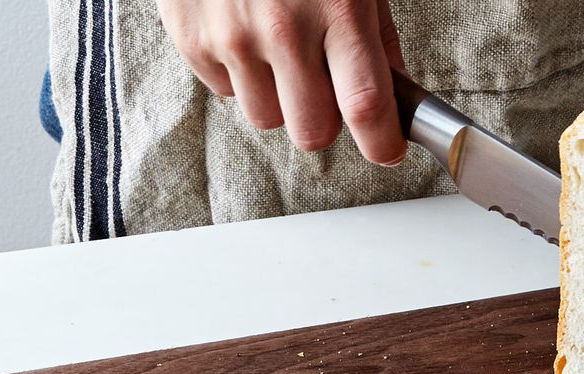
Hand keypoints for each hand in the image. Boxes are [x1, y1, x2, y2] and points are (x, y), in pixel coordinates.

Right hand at [157, 0, 406, 162]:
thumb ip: (374, 35)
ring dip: (278, 97)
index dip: (381, 143)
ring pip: (267, 118)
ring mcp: (231, 37)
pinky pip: (226, 91)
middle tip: (323, 86)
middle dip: (323, 120)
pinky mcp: (191, 39)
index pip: (365, 106)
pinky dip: (239, 73)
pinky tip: (242, 29)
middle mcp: (282, 29)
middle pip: (312, 133)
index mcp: (336, 9)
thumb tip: (392, 94)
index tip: (388, 150)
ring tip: (275, 47)